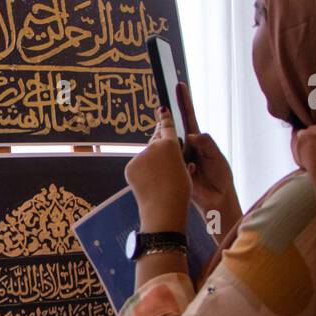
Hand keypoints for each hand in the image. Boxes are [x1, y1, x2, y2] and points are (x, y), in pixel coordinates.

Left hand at [124, 103, 189, 231]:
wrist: (163, 207)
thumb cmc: (179, 190)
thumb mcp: (184, 168)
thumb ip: (174, 155)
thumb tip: (164, 151)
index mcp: (171, 144)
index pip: (167, 127)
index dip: (164, 118)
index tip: (161, 109)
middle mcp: (153, 146)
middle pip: (155, 139)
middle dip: (158, 140)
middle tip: (161, 148)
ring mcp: (140, 156)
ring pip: (146, 155)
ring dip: (151, 162)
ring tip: (159, 180)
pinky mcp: (130, 166)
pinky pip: (137, 166)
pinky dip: (142, 172)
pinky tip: (149, 183)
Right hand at [177, 82, 241, 238]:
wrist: (217, 199)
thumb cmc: (221, 177)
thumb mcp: (218, 158)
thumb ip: (206, 145)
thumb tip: (191, 135)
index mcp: (198, 140)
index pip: (189, 117)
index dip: (184, 102)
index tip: (179, 85)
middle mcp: (186, 146)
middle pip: (174, 128)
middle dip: (169, 122)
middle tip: (164, 114)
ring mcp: (178, 158)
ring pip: (170, 147)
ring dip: (178, 150)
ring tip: (194, 161)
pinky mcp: (174, 170)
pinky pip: (174, 164)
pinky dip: (186, 168)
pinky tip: (195, 173)